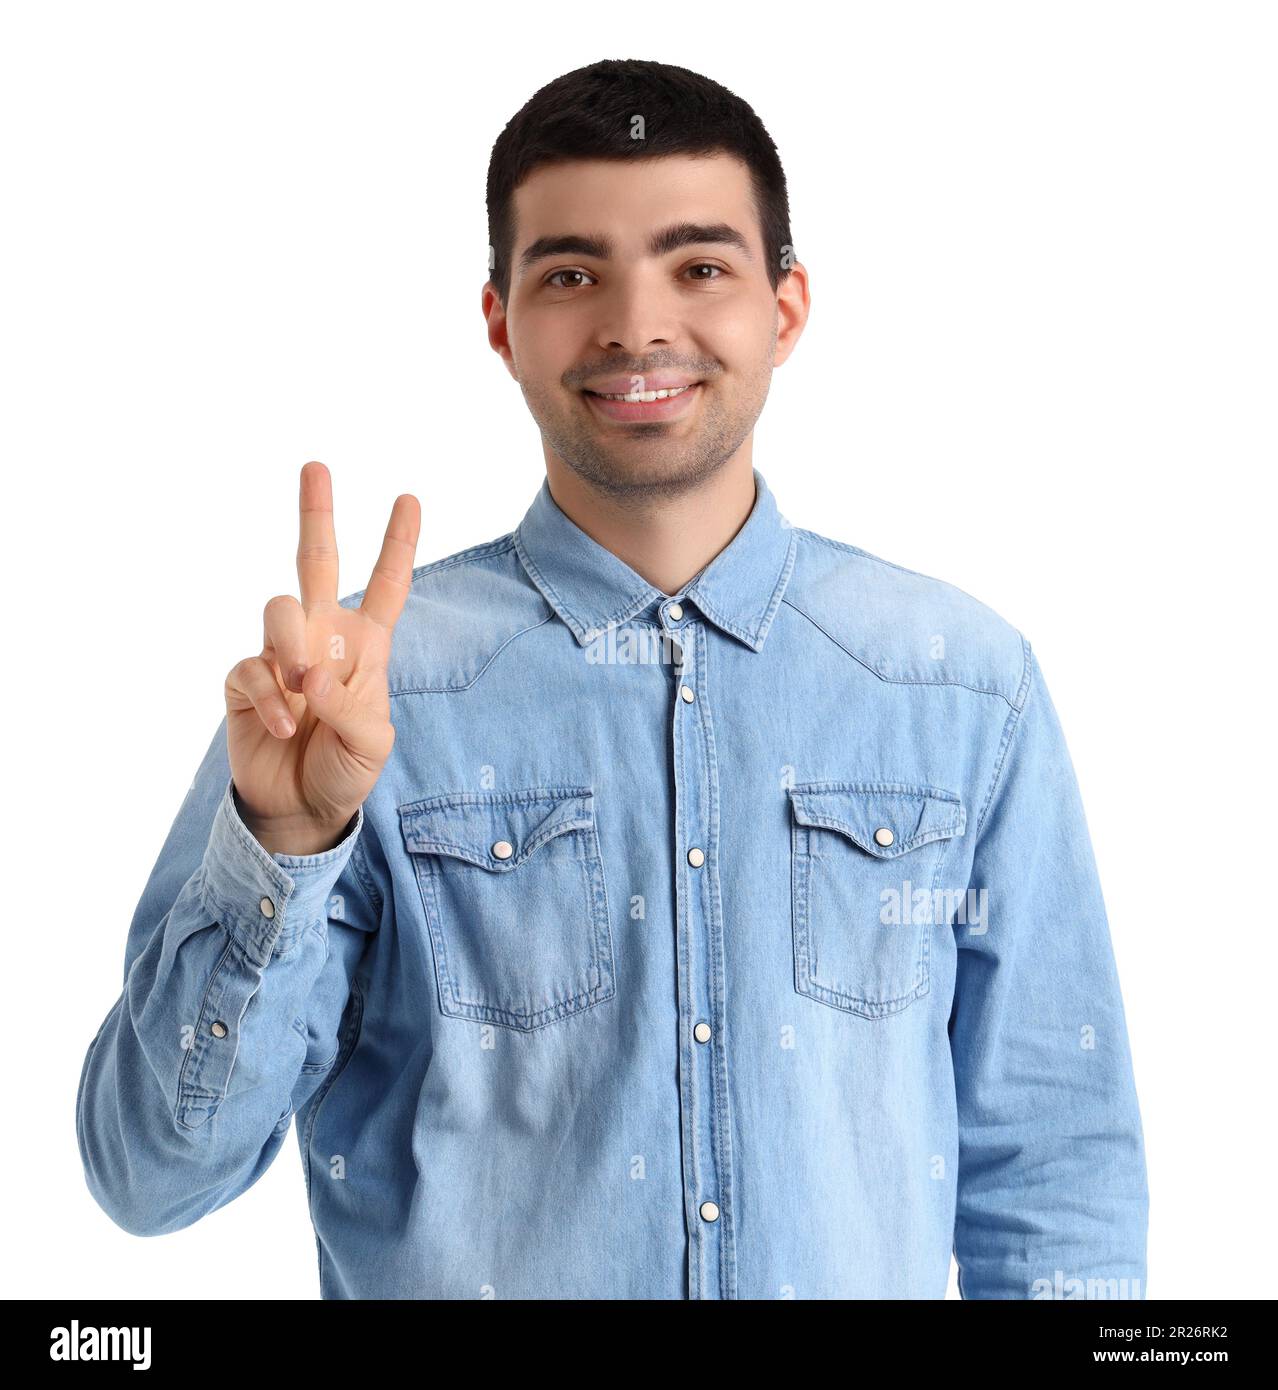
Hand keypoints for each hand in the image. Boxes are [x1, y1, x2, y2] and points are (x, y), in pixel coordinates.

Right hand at [224, 461, 419, 854]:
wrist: (303, 809)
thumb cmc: (346, 769)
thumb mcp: (372, 743)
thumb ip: (350, 705)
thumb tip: (308, 673)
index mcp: (365, 645)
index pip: (386, 586)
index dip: (397, 544)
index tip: (409, 499)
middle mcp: (321, 637)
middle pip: (316, 562)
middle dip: (317, 513)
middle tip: (317, 466)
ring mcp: (280, 654)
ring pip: (278, 608)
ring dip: (291, 645)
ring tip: (303, 688)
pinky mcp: (245, 680)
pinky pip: (252, 667)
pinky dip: (269, 698)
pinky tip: (284, 727)